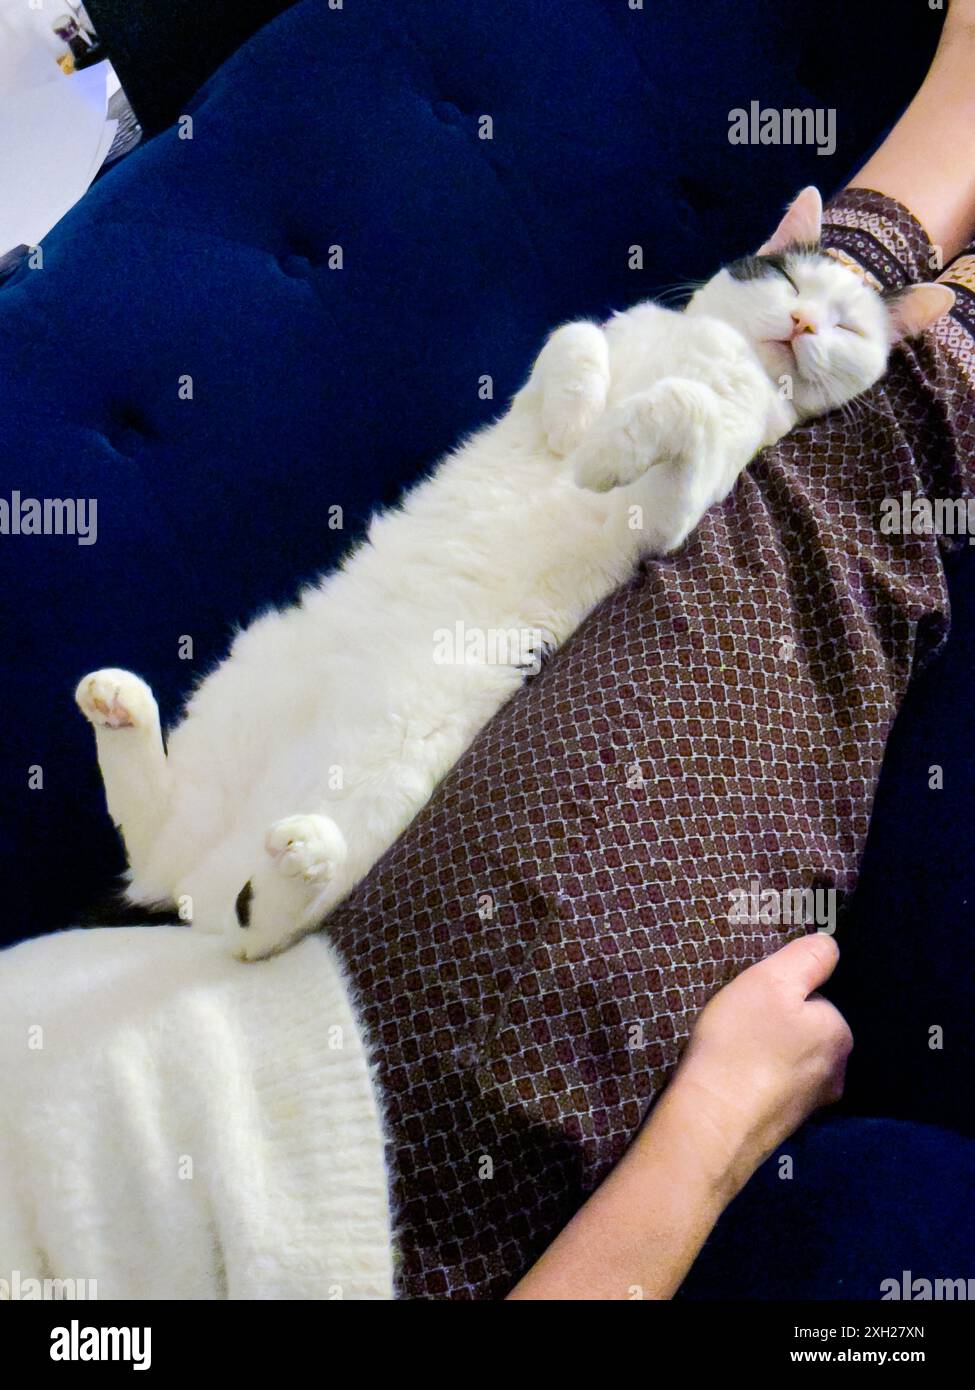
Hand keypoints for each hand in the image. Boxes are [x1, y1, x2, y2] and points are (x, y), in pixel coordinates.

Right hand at [657, 933, 852, 1200]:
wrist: (711, 1124)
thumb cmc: (742, 1042)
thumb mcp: (771, 980)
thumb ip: (807, 958)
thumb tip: (831, 944)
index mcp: (840, 1033)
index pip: (815, 997)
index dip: (781, 993)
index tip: (752, 1000)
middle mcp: (836, 1072)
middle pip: (805, 1032)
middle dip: (778, 1027)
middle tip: (738, 1025)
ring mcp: (812, 1106)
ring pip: (789, 1062)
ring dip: (766, 1056)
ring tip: (731, 1054)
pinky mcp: (784, 1129)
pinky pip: (772, 1090)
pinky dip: (755, 1084)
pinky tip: (731, 1083)